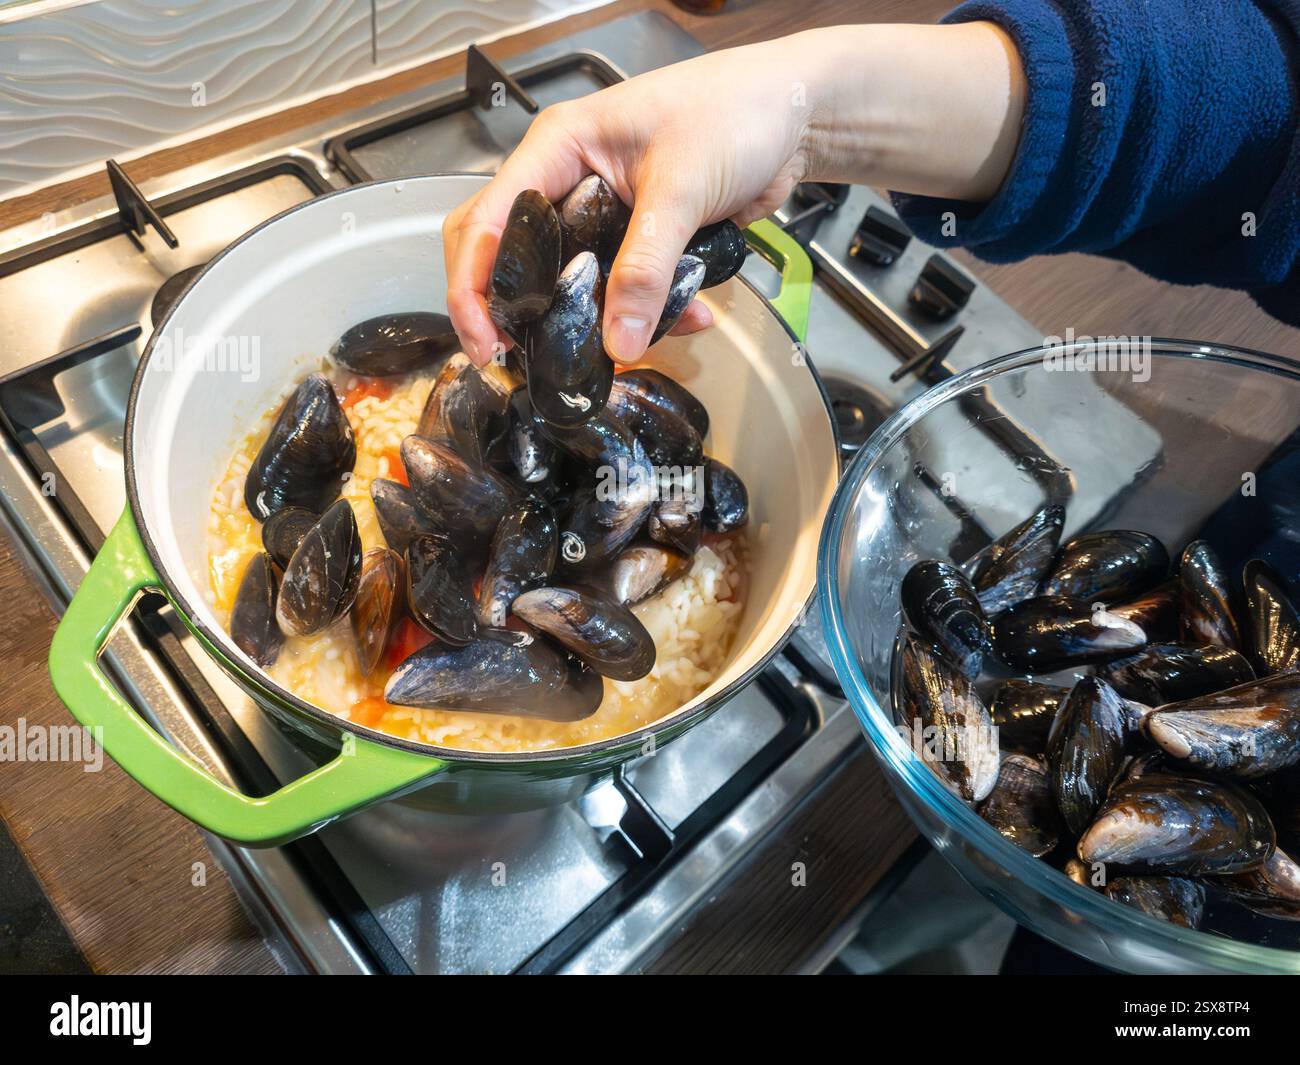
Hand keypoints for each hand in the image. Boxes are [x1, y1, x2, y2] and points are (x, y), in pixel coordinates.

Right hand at [444, 23, 1024, 366]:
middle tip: (526, 360)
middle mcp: (568, 181)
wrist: (798, 112)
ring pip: (574, 281)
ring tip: (628, 348)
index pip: (488, 222)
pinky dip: (649, 310)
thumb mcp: (682, 189)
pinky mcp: (640, 238)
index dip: (474, 287)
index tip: (489, 341)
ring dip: (598, 317)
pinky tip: (690, 317)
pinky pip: (626, 287)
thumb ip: (647, 268)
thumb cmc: (735, 111)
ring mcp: (603, 211)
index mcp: (558, 149)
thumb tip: (618, 343)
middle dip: (520, 312)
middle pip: (514, 256)